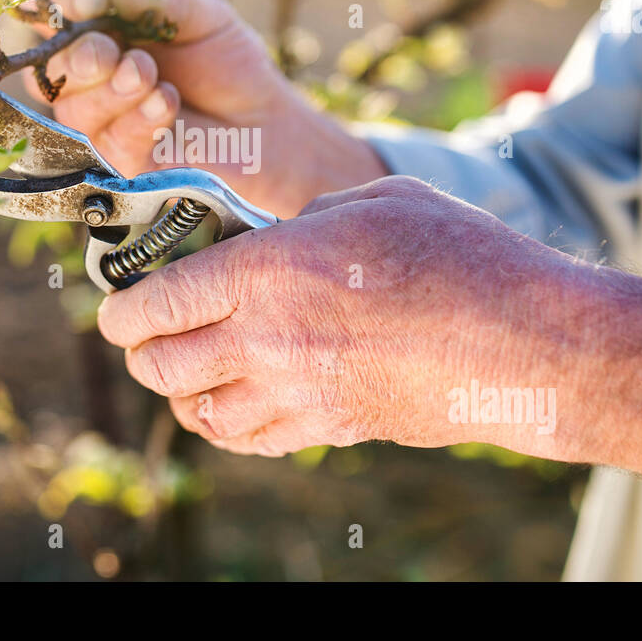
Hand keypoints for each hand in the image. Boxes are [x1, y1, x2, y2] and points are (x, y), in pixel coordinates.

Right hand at [24, 0, 384, 217]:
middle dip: (81, 57)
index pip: (58, 19)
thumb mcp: (202, 15)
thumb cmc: (231, 65)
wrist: (266, 123)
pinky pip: (107, 141)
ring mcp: (104, 123)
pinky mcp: (122, 162)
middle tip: (114, 53)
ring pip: (75, 108)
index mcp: (105, 33)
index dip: (57, 10)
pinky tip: (166, 104)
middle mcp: (94, 78)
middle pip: (56, 69)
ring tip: (152, 77)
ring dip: (112, 90)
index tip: (83, 3)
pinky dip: (135, 119)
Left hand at [96, 175, 577, 456]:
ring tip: (185, 371)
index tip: (114, 311)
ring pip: (199, 413)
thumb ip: (307, 216)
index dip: (123, 309)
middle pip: (162, 363)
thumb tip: (278, 233)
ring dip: (180, 392)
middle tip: (143, 337)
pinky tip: (232, 406)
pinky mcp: (332, 428)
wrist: (527, 341)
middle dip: (141, 351)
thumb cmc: (458, 254)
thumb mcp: (373, 199)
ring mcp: (298, 393)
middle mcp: (267, 339)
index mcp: (268, 270)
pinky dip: (226, 426)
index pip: (159, 301)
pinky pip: (251, 441)